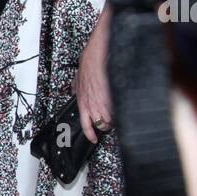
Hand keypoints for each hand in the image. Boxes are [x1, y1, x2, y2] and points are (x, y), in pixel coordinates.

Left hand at [74, 26, 112, 145]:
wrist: (97, 56)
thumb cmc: (89, 65)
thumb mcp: (77, 79)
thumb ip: (76, 88)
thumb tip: (73, 91)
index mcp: (82, 103)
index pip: (85, 125)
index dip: (90, 134)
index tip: (93, 139)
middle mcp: (92, 106)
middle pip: (100, 126)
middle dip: (105, 125)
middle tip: (110, 121)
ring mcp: (103, 103)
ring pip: (111, 121)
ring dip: (115, 118)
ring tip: (117, 112)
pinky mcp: (113, 98)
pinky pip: (119, 112)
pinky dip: (121, 112)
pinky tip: (123, 107)